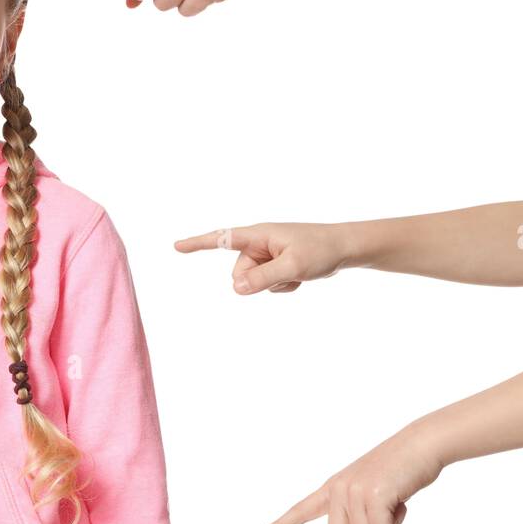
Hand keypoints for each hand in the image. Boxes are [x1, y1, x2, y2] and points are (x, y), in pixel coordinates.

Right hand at [174, 222, 357, 294]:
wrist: (346, 248)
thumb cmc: (321, 250)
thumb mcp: (293, 267)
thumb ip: (262, 278)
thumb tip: (235, 288)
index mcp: (258, 235)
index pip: (221, 239)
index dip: (197, 244)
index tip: (176, 246)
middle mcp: (258, 243)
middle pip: (239, 272)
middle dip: (257, 280)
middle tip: (286, 274)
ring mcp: (267, 254)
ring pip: (253, 281)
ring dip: (273, 284)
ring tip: (296, 273)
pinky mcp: (275, 264)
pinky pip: (267, 284)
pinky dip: (282, 284)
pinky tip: (299, 277)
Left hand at [256, 425, 445, 523]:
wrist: (420, 445)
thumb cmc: (398, 476)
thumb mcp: (373, 502)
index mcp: (333, 488)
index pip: (301, 510)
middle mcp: (337, 488)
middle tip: (380, 509)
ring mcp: (353, 489)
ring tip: (392, 500)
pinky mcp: (373, 493)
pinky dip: (396, 521)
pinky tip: (400, 499)